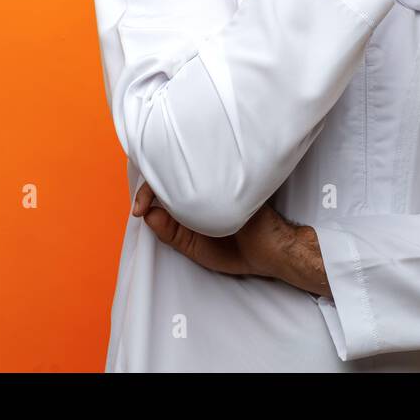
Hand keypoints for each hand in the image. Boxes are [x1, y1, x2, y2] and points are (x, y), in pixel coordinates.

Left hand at [131, 181, 293, 279]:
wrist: (281, 249)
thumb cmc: (243, 251)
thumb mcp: (198, 249)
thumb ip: (172, 234)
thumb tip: (146, 213)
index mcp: (194, 206)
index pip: (163, 191)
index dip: (147, 194)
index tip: (139, 209)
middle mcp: (206, 190)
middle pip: (172, 175)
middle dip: (153, 185)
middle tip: (143, 203)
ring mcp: (222, 180)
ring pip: (189, 169)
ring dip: (172, 176)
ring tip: (160, 186)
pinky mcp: (236, 175)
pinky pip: (211, 169)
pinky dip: (197, 171)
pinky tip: (185, 176)